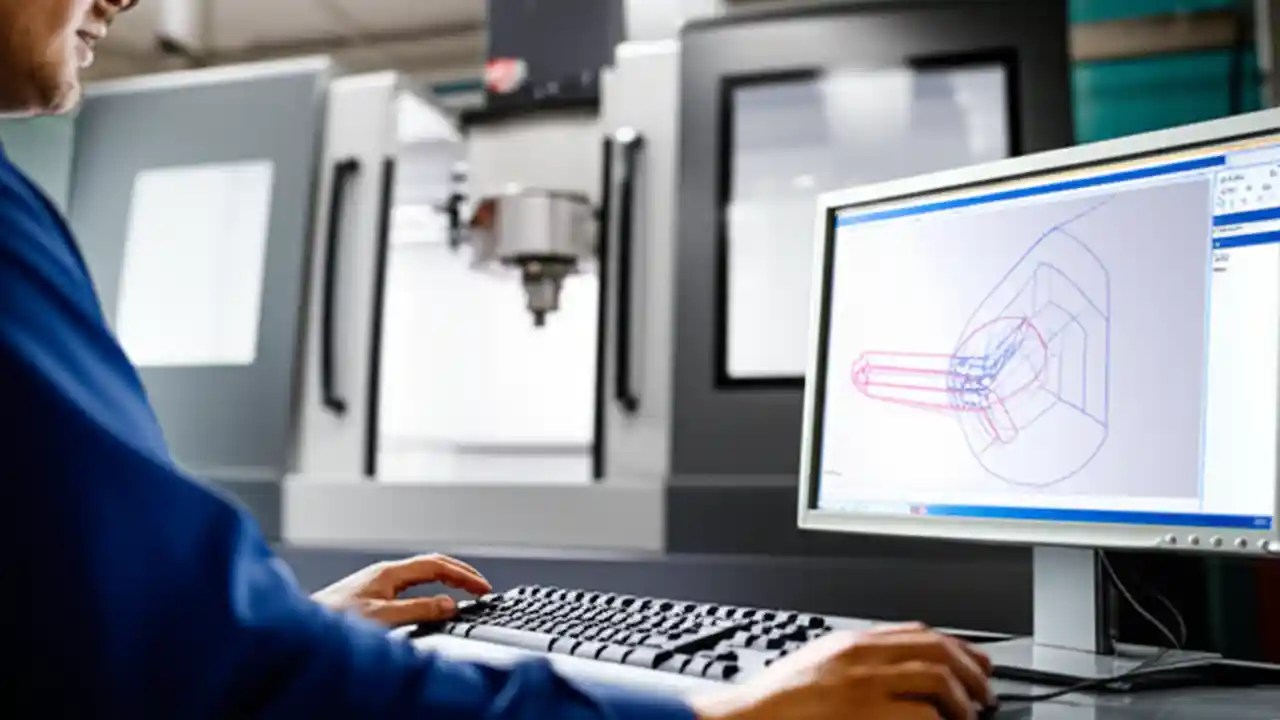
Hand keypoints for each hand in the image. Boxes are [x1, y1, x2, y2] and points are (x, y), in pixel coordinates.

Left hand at [311, 554, 492, 626]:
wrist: (301, 625)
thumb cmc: (333, 620)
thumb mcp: (382, 617)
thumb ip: (418, 609)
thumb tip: (449, 604)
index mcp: (389, 572)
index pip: (437, 565)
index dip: (464, 575)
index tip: (483, 588)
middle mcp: (384, 573)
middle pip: (432, 564)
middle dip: (460, 572)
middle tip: (481, 586)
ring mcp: (377, 582)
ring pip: (421, 572)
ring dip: (447, 578)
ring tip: (465, 590)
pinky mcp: (371, 594)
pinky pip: (411, 583)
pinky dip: (431, 587)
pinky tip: (433, 599)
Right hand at [689, 624, 994, 719]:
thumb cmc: (774, 704)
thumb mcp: (817, 665)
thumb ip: (854, 660)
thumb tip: (895, 668)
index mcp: (852, 644)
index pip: (919, 633)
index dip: (957, 648)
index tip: (975, 664)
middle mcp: (863, 658)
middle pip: (937, 651)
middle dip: (971, 673)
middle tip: (984, 696)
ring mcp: (866, 687)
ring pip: (937, 681)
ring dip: (963, 703)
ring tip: (968, 718)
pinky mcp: (868, 717)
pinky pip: (923, 717)